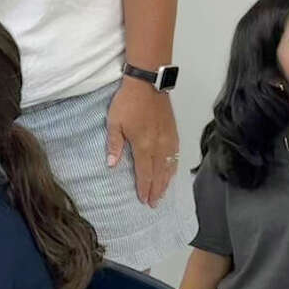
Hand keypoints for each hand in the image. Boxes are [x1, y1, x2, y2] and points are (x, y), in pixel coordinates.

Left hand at [106, 78, 179, 206]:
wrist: (148, 84)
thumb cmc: (127, 103)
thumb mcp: (114, 123)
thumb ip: (114, 145)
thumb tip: (112, 165)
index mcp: (143, 145)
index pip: (144, 172)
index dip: (144, 187)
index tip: (144, 200)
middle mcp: (159, 146)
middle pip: (159, 173)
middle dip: (156, 189)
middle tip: (154, 203)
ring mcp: (168, 139)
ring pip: (169, 166)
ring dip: (166, 181)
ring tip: (163, 193)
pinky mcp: (173, 132)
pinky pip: (176, 155)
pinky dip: (174, 167)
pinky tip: (172, 172)